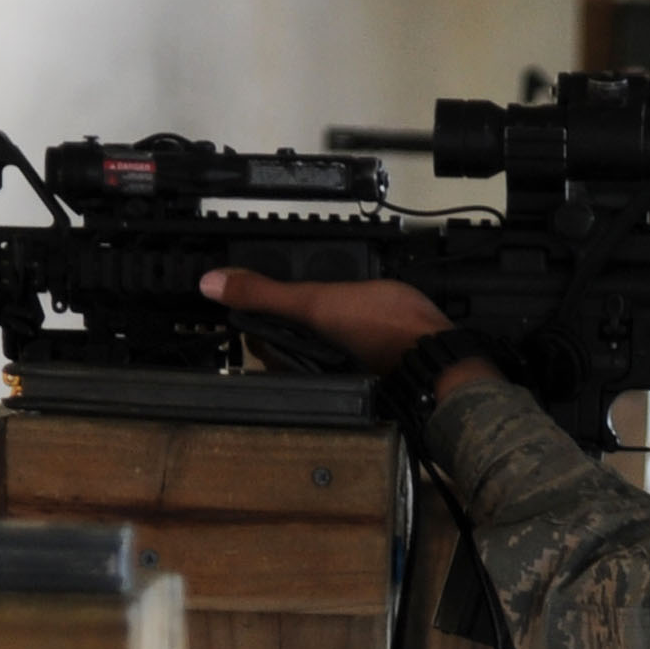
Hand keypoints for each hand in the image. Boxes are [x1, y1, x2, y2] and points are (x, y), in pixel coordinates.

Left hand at [197, 266, 495, 388]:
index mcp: (295, 362)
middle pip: (280, 337)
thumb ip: (263, 294)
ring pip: (309, 336)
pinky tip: (341, 304)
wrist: (438, 350)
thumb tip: (211, 285)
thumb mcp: (316, 302)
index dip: (244, 307)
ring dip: (305, 316)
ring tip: (306, 286)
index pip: (253, 335)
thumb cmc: (384, 331)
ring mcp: (340, 364)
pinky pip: (336, 334)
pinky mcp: (365, 354)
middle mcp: (314, 370)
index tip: (239, 284)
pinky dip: (332, 320)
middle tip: (269, 278)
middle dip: (273, 312)